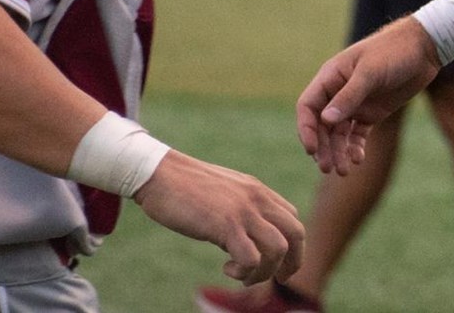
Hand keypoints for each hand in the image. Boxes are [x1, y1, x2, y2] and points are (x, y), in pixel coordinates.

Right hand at [132, 151, 304, 284]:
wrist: (158, 174)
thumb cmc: (183, 187)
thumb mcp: (223, 194)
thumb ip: (239, 210)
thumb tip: (244, 240)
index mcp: (257, 190)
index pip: (291, 218)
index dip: (290, 246)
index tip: (276, 264)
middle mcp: (257, 199)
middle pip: (296, 234)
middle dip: (292, 263)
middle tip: (277, 279)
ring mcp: (243, 211)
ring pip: (278, 249)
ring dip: (265, 272)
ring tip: (242, 276)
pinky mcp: (226, 225)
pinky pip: (252, 259)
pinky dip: (244, 272)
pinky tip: (226, 269)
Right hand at [296, 18, 441, 175]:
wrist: (423, 50)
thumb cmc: (393, 52)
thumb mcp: (370, 73)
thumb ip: (348, 96)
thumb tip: (325, 120)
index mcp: (331, 77)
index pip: (308, 106)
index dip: (306, 129)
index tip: (311, 150)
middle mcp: (338, 92)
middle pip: (321, 125)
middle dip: (323, 147)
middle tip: (327, 168)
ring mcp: (355, 104)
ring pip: (339, 133)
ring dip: (338, 151)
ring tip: (343, 171)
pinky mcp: (372, 112)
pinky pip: (357, 134)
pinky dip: (355, 148)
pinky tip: (358, 159)